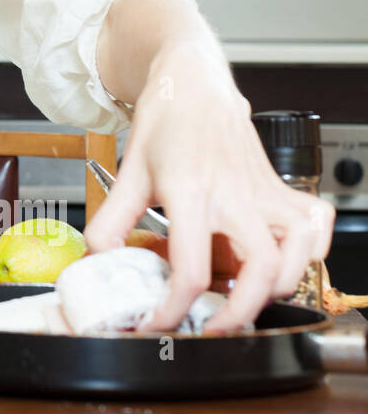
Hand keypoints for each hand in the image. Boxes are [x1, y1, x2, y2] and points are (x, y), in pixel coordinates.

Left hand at [85, 41, 334, 331]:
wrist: (194, 85)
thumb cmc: (165, 125)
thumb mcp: (128, 172)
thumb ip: (110, 221)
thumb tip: (98, 260)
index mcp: (190, 193)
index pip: (190, 268)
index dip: (173, 308)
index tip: (158, 323)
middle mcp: (234, 196)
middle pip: (260, 271)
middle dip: (240, 313)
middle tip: (214, 327)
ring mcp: (265, 193)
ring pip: (297, 256)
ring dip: (276, 287)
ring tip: (243, 294)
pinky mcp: (284, 190)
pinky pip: (316, 230)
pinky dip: (308, 255)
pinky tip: (280, 261)